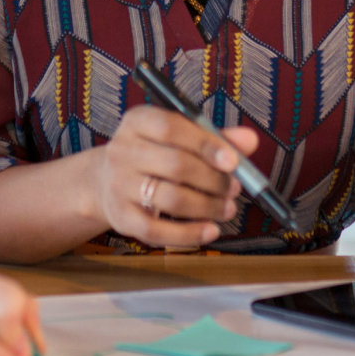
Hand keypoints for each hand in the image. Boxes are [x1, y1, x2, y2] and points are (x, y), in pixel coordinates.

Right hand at [89, 107, 258, 248]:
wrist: (104, 181)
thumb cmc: (154, 154)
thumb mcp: (178, 137)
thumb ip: (213, 137)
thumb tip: (249, 139)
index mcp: (138, 121)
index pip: (171, 128)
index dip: (205, 144)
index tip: (233, 161)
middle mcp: (122, 150)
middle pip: (175, 165)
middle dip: (213, 180)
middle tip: (235, 189)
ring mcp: (118, 185)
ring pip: (171, 199)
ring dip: (207, 206)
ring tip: (227, 208)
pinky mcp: (120, 217)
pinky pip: (158, 231)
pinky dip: (189, 234)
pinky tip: (211, 230)